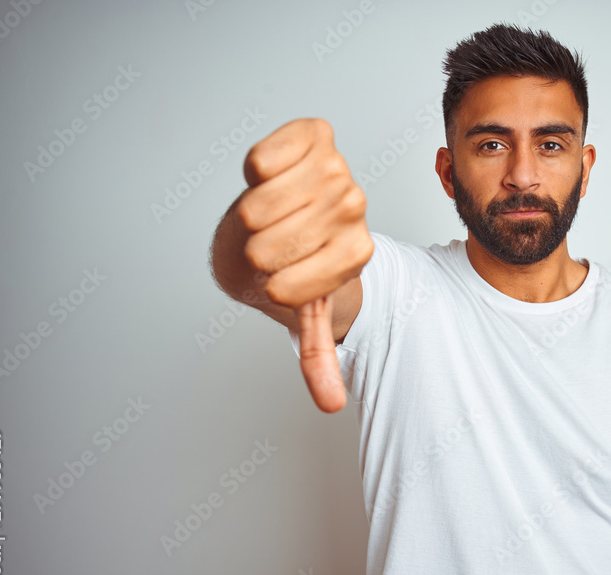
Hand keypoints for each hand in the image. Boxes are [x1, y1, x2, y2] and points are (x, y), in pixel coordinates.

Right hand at [237, 118, 372, 412]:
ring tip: (265, 214)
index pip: (302, 284)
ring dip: (251, 213)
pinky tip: (267, 176)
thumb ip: (319, 352)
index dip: (279, 285)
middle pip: (274, 244)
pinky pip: (266, 158)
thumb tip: (332, 403)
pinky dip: (255, 169)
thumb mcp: (304, 310)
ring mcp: (338, 169)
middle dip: (258, 250)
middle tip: (268, 245)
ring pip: (265, 203)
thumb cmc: (288, 262)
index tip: (281, 280)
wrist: (277, 214)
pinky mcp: (316, 135)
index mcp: (358, 252)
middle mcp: (356, 209)